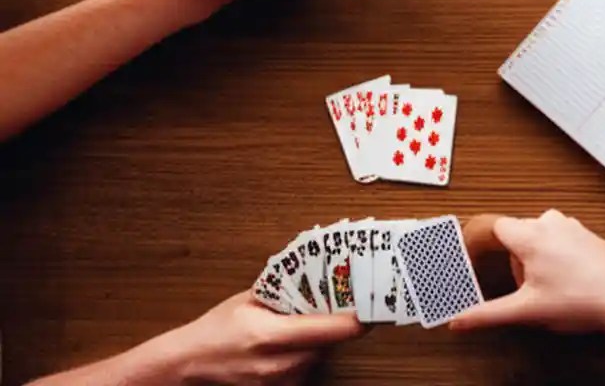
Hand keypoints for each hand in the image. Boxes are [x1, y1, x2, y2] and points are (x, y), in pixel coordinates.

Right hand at [156, 291, 362, 384]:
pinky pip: (308, 369)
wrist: (189, 364)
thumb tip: (324, 273)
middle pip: (333, 343)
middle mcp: (280, 365)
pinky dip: (307, 355)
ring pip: (322, 357)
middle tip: (340, 304)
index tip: (372, 302)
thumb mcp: (250, 299)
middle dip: (337, 325)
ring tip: (300, 325)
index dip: (359, 316)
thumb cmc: (216, 330)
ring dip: (321, 341)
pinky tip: (290, 344)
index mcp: (272, 335)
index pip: (336, 329)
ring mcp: (281, 383)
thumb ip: (289, 289)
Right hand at [449, 210, 604, 332]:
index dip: (486, 244)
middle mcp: (552, 224)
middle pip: (518, 235)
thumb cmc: (582, 298)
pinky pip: (561, 242)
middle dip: (516, 262)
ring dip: (537, 260)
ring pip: (541, 238)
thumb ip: (488, 315)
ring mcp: (573, 228)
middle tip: (525, 289)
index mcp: (531, 235)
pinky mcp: (589, 237)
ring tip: (550, 288)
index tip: (480, 257)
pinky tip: (568, 283)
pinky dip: (557, 259)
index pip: (496, 227)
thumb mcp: (527, 310)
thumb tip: (460, 320)